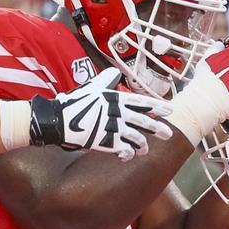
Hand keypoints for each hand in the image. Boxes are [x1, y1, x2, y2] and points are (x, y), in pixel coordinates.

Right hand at [28, 66, 173, 158]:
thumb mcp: (92, 86)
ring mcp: (112, 127)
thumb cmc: (75, 103)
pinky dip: (128, 153)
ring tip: (144, 150)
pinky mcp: (106, 142)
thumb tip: (115, 72)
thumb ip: (106, 80)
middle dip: (157, 128)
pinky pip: (125, 149)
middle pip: (143, 121)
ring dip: (142, 145)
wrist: (58, 119)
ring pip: (136, 138)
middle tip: (168, 134)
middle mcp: (117, 112)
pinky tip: (128, 155)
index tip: (170, 110)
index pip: (141, 102)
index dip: (157, 107)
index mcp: (115, 98)